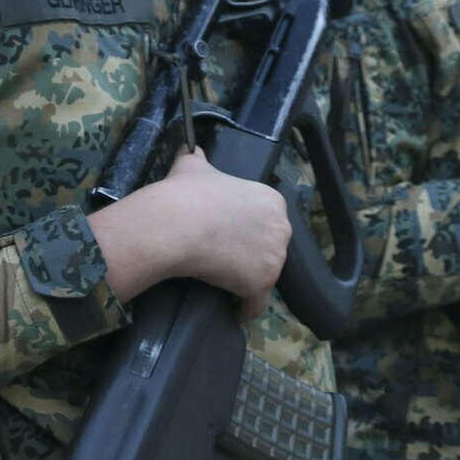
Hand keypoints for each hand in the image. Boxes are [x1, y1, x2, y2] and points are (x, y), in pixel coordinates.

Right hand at [88, 147, 291, 319]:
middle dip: (252, 255)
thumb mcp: (192, 165)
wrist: (177, 223)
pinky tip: (233, 310)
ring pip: (264, 276)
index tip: (228, 236)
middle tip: (224, 259)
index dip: (247, 230)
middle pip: (270, 248)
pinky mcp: (262, 284)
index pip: (266, 221)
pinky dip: (245, 309)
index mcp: (272, 199)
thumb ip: (197, 157)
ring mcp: (275, 258)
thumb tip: (189, 149)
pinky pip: (256, 304)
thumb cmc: (186, 192)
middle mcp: (282, 228)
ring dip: (248, 281)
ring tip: (225, 284)